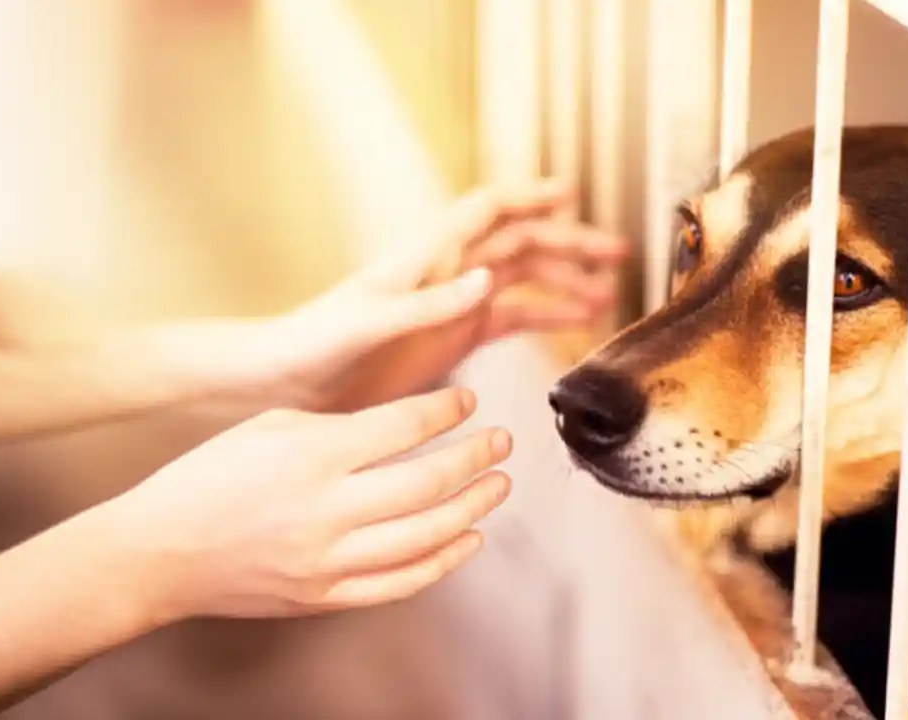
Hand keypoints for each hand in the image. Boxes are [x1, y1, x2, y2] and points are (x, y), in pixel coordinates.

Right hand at [112, 387, 510, 619]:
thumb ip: (343, 426)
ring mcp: (328, 559)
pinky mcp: (326, 596)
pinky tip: (469, 538)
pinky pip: (401, 582)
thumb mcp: (271, 427)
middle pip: (428, 481)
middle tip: (502, 442)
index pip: (404, 426)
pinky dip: (444, 561)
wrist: (159, 552)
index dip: (448, 411)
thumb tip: (411, 424)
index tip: (470, 402)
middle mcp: (325, 509)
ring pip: (427, 535)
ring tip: (498, 486)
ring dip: (473, 507)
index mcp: (311, 455)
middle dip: (476, 458)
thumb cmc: (211, 478)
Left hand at [254, 180, 625, 411]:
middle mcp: (448, 272)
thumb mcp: (368, 323)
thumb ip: (428, 303)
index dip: (528, 197)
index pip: (487, 211)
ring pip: (525, 279)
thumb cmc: (316, 344)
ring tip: (607, 294)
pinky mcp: (455, 336)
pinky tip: (578, 323)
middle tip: (618, 253)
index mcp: (426, 256)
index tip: (570, 193)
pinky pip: (514, 318)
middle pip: (520, 242)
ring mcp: (455, 303)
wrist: (289, 381)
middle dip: (569, 243)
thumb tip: (488, 279)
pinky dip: (548, 317)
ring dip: (566, 281)